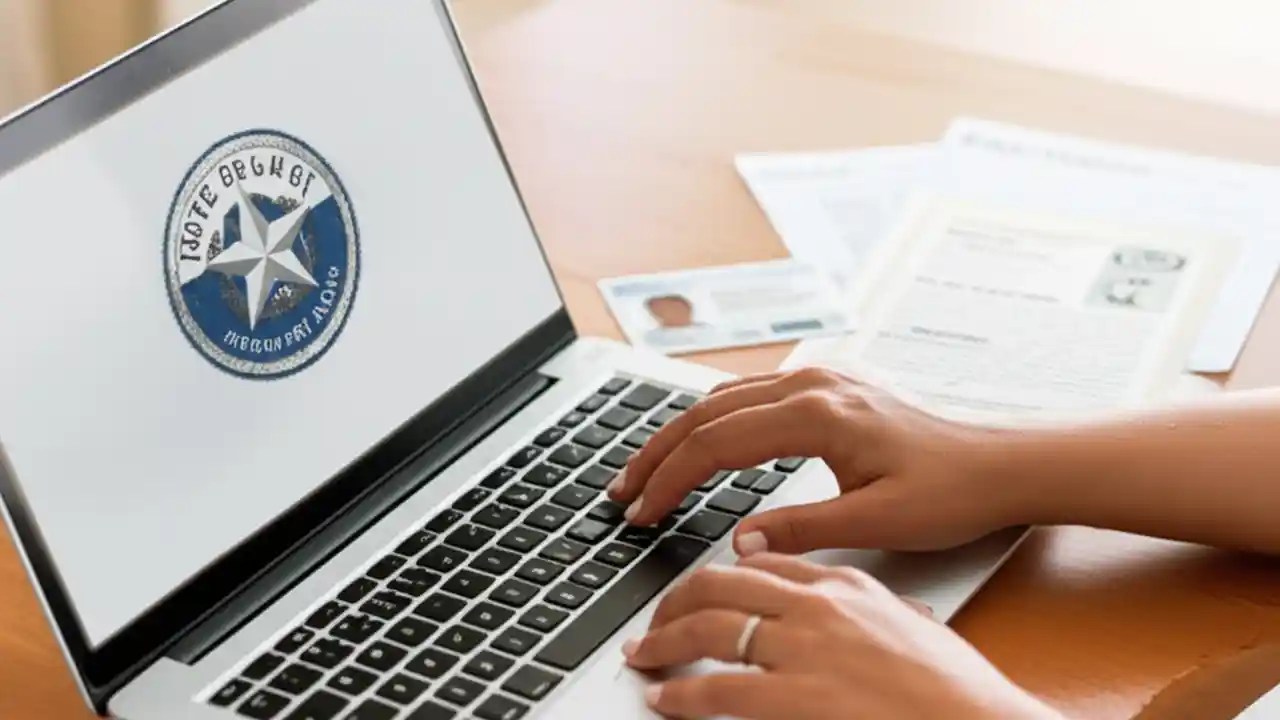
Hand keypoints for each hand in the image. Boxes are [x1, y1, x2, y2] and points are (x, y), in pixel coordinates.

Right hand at [609, 368, 1020, 552]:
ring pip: (722, 398)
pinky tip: (698, 442)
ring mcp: (819, 380)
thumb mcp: (875, 523)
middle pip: (707, 412)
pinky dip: (711, 421)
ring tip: (646, 471)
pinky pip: (748, 395)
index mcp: (818, 414)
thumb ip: (801, 529)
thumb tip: (740, 542)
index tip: (643, 512)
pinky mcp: (826, 388)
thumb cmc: (950, 491)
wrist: (998, 465)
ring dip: (679, 434)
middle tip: (623, 492)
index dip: (672, 480)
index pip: (717, 443)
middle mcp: (812, 385)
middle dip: (658, 454)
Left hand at [624, 554, 1059, 719]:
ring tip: (644, 654)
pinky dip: (682, 691)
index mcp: (846, 585)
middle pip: (722, 584)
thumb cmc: (957, 691)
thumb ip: (876, 610)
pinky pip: (718, 688)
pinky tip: (665, 697)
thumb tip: (863, 611)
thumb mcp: (914, 628)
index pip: (762, 564)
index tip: (698, 592)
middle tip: (656, 620)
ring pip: (710, 626)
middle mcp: (819, 607)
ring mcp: (805, 651)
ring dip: (664, 640)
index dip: (717, 576)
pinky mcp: (796, 698)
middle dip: (676, 600)